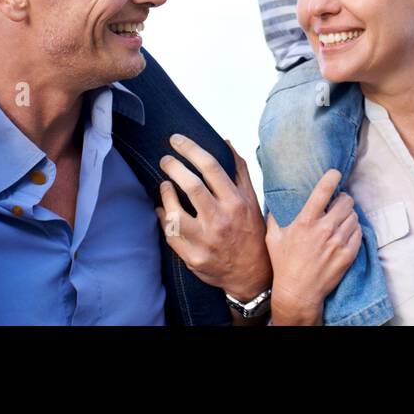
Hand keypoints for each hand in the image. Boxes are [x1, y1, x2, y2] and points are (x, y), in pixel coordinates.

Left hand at [155, 136, 271, 300]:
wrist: (251, 273)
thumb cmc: (250, 230)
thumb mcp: (251, 199)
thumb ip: (239, 170)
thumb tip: (225, 142)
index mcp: (235, 202)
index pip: (211, 167)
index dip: (191, 149)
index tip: (176, 140)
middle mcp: (220, 220)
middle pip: (191, 186)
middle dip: (173, 167)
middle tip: (165, 159)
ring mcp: (205, 241)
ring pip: (175, 213)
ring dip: (165, 194)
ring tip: (164, 185)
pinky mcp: (193, 258)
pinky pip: (170, 234)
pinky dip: (163, 218)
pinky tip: (162, 209)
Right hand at [264, 169, 360, 325]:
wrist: (298, 293)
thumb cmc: (284, 265)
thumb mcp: (272, 237)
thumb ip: (274, 216)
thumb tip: (275, 200)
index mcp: (306, 221)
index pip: (324, 190)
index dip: (332, 177)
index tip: (335, 173)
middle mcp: (324, 229)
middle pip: (346, 201)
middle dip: (343, 199)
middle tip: (338, 202)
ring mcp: (338, 242)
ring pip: (354, 216)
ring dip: (349, 215)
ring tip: (341, 218)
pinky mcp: (348, 255)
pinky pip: (359, 233)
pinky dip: (354, 230)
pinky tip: (346, 232)